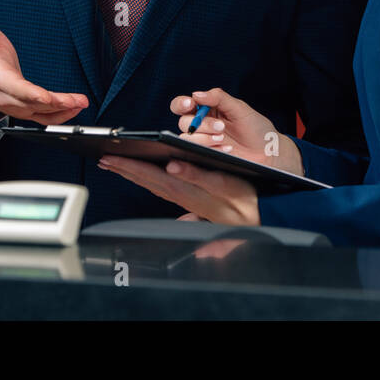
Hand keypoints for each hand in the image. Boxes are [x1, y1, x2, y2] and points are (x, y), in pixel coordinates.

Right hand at [0, 11, 87, 124]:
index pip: (16, 89)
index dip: (31, 94)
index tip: (46, 97)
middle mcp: (8, 98)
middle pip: (33, 104)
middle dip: (56, 104)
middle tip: (77, 101)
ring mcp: (18, 108)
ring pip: (42, 113)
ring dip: (63, 110)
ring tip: (81, 103)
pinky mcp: (27, 112)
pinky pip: (44, 118)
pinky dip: (60, 116)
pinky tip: (75, 109)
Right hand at [98, 156, 259, 226]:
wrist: (272, 215)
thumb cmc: (243, 209)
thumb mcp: (215, 213)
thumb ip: (195, 217)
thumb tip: (180, 221)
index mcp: (190, 200)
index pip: (155, 184)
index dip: (131, 174)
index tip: (110, 163)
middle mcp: (194, 200)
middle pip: (156, 183)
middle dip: (129, 171)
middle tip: (107, 158)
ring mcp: (210, 195)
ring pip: (175, 183)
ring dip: (150, 173)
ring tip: (129, 161)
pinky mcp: (229, 188)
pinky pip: (206, 180)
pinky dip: (189, 173)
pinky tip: (173, 164)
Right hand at [172, 87, 302, 174]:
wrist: (267, 150)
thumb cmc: (255, 126)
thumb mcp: (239, 108)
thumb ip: (218, 97)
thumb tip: (196, 94)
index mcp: (206, 109)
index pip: (183, 104)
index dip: (181, 104)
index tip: (190, 104)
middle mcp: (200, 124)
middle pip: (183, 122)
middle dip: (201, 124)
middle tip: (221, 127)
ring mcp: (203, 141)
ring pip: (187, 138)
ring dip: (204, 138)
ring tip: (223, 138)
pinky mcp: (206, 155)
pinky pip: (197, 152)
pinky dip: (212, 148)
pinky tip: (228, 149)